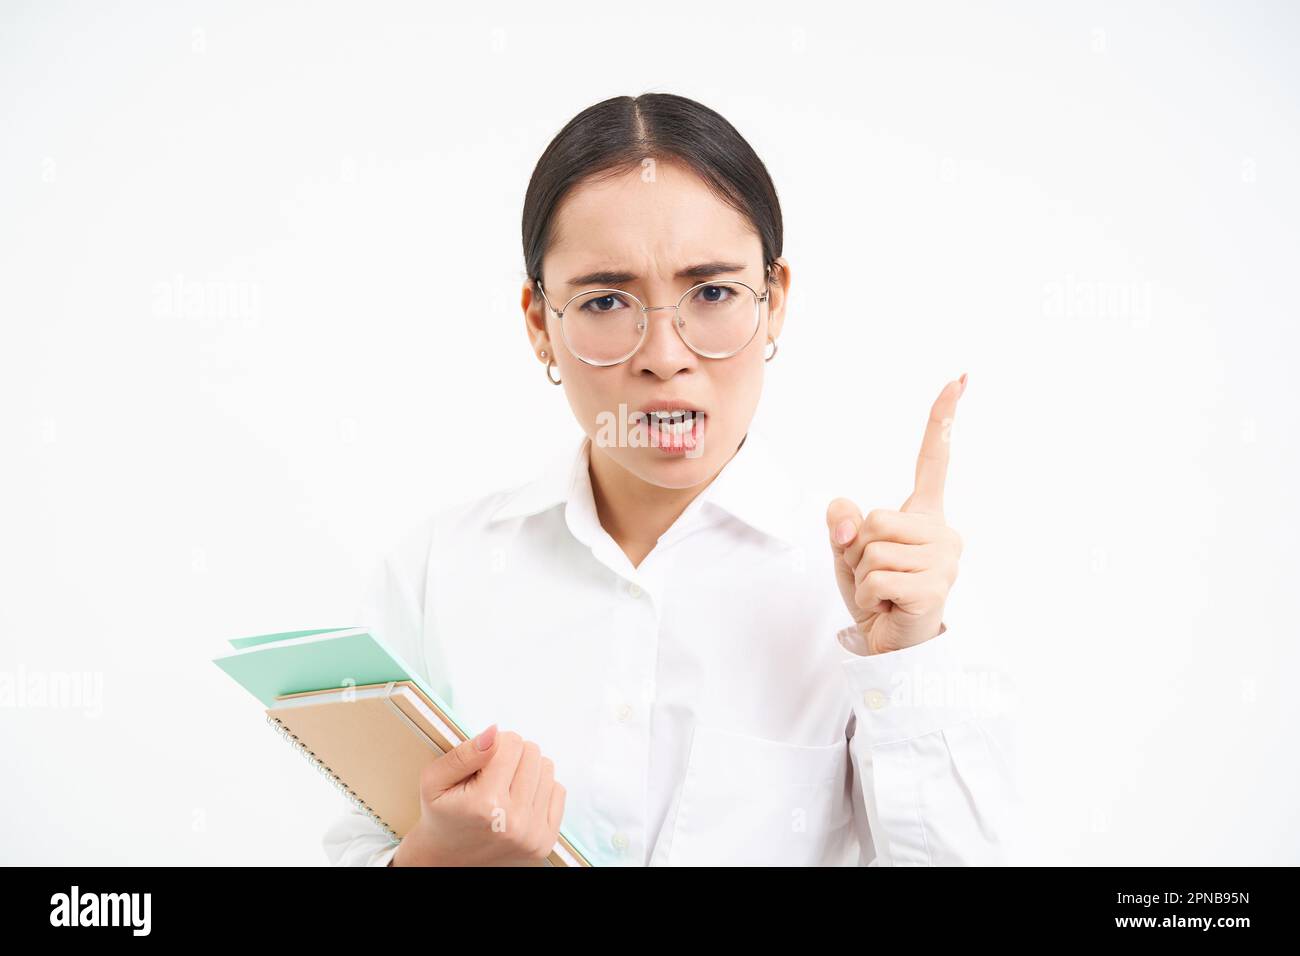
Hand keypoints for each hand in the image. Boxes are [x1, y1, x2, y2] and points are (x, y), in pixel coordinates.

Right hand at [391, 725, 566, 866]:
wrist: (448, 859)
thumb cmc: (441, 815)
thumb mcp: (434, 780)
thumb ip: (464, 753)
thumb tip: (495, 731)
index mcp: (486, 803)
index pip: (512, 742)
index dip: (495, 745)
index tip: (481, 763)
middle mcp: (514, 821)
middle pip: (532, 753)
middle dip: (512, 756)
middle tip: (492, 775)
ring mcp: (533, 834)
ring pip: (547, 769)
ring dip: (526, 771)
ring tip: (504, 788)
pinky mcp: (545, 841)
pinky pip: (558, 791)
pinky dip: (539, 790)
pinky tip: (518, 801)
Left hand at [825, 373, 967, 655]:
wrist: (892, 645)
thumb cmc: (876, 593)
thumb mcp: (848, 550)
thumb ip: (842, 521)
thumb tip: (846, 519)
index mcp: (925, 516)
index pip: (933, 461)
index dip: (942, 419)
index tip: (958, 379)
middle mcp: (942, 531)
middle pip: (875, 517)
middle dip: (859, 550)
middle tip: (877, 575)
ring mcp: (944, 560)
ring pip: (873, 547)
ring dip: (862, 574)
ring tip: (883, 592)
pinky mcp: (934, 587)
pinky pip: (877, 577)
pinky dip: (868, 595)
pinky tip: (887, 606)